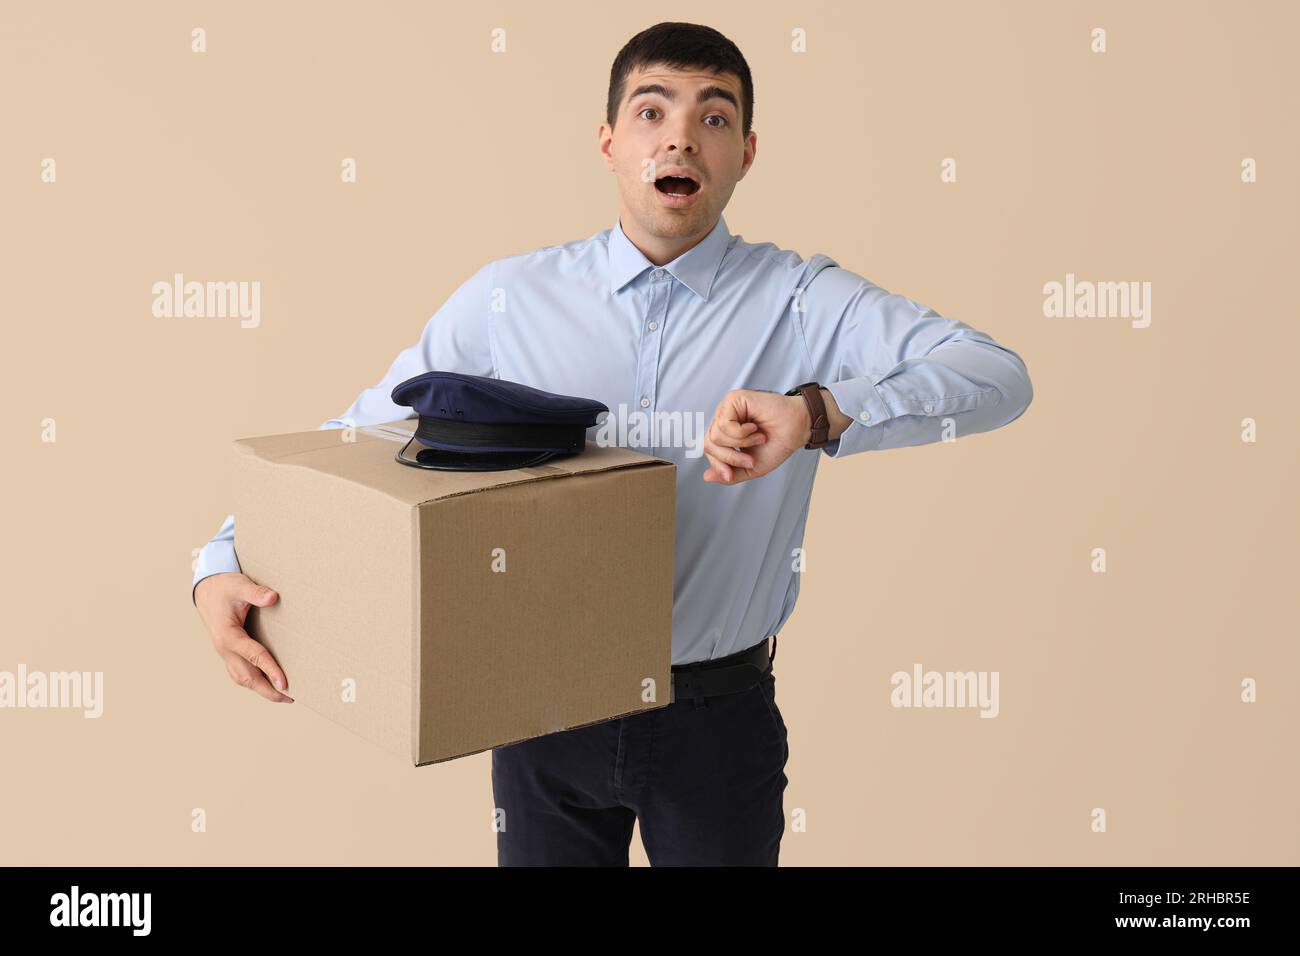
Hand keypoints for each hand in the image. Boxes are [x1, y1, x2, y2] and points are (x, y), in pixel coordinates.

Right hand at [195, 572, 291, 702]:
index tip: (285, 683)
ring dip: (262, 690)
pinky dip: (255, 682)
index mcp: (227, 636)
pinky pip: (241, 673)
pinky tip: (269, 685)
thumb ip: (255, 592)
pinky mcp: (229, 653)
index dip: (270, 670)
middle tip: (291, 698)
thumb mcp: (239, 585)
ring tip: (285, 697)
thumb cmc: (224, 588)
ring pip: (242, 678)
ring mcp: (225, 654)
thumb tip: (273, 597)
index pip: (253, 656)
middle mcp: (225, 649)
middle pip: (247, 676)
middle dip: (268, 690)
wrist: (207, 590)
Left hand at [701, 388, 812, 484]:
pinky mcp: (733, 399)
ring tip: (758, 438)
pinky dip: (741, 433)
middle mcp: (724, 418)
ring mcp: (727, 408)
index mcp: (725, 432)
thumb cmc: (777, 444)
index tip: (730, 475)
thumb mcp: (751, 467)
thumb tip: (706, 477)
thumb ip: (730, 473)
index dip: (718, 465)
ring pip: (716, 435)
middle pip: (708, 443)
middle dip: (730, 457)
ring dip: (741, 443)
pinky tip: (755, 428)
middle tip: (750, 460)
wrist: (797, 430)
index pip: (709, 449)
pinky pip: (724, 424)